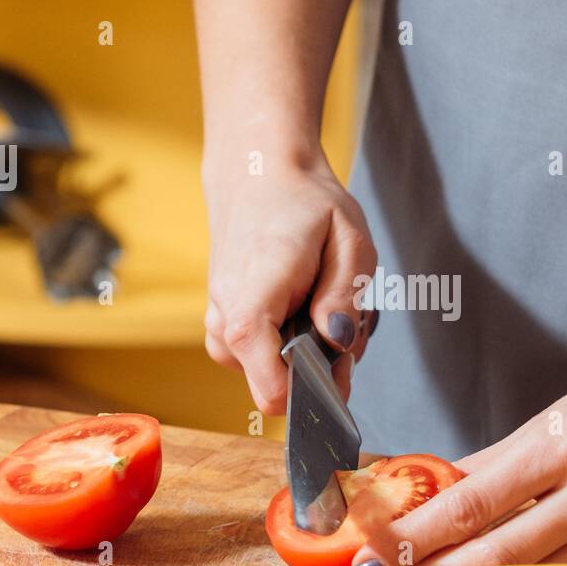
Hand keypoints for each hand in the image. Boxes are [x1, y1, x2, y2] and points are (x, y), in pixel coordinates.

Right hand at [203, 152, 375, 414]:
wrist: (257, 175)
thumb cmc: (304, 203)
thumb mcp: (348, 239)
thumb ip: (345, 296)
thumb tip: (339, 343)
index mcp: (252, 300)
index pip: (269, 386)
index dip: (314, 390)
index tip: (342, 366)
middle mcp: (225, 322)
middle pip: (280, 388)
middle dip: (322, 366)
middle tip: (343, 316)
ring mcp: (219, 328)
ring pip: (275, 376)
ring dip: (311, 352)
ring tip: (323, 301)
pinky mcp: (223, 330)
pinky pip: (265, 360)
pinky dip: (293, 342)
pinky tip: (305, 306)